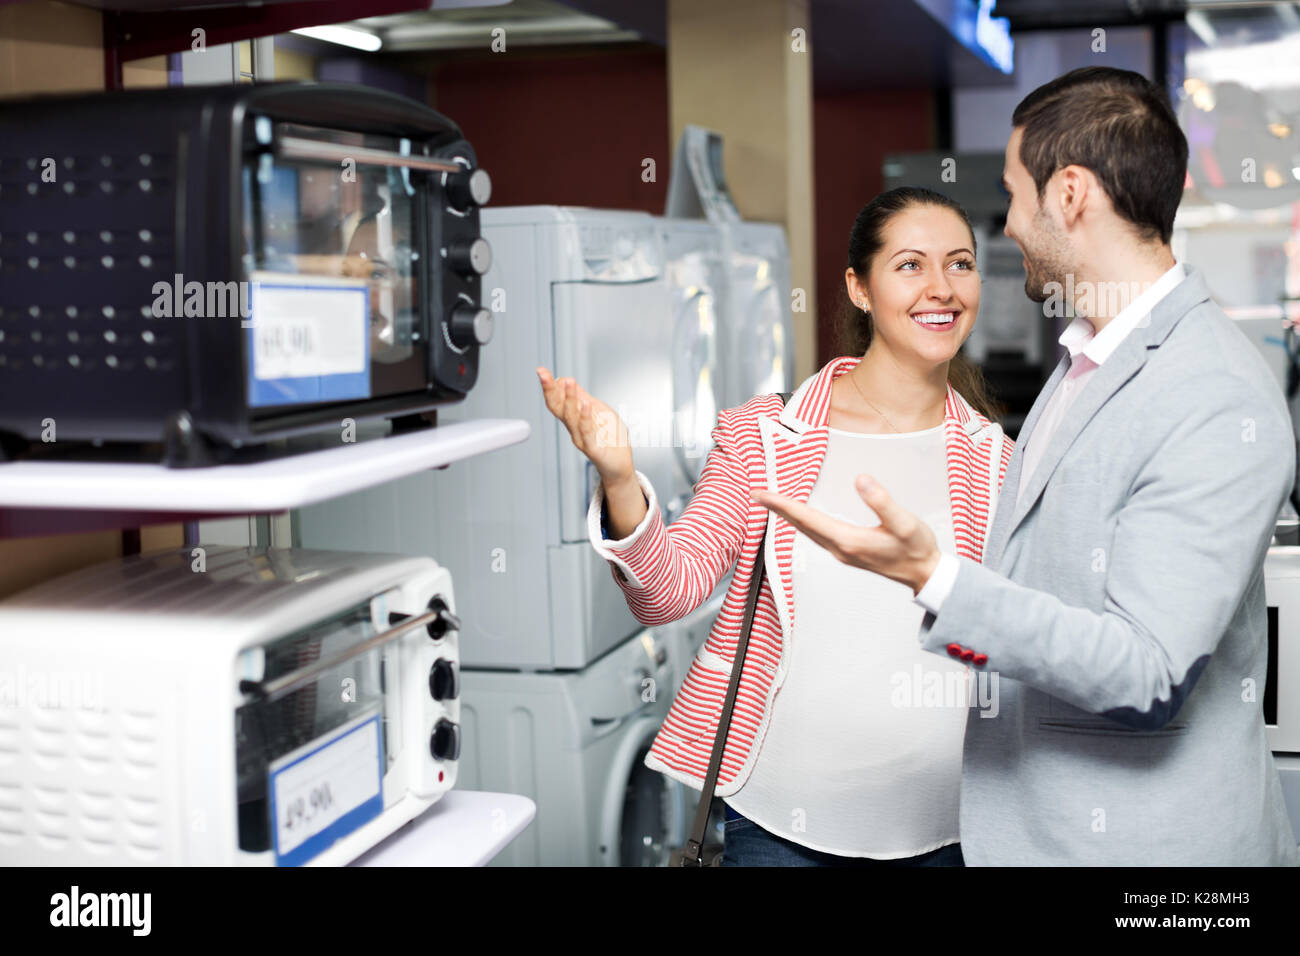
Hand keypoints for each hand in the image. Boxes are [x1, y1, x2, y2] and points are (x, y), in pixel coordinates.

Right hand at [536, 366, 634, 484]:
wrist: (620, 465)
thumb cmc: (611, 439)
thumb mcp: (599, 411)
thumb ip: (583, 397)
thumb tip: (566, 380)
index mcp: (574, 419)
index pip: (557, 400)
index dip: (549, 386)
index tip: (542, 371)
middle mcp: (573, 429)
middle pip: (558, 408)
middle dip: (550, 390)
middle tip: (544, 374)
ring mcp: (582, 439)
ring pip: (571, 417)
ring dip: (569, 399)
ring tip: (568, 382)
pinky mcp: (593, 449)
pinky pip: (587, 432)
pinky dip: (585, 418)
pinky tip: (585, 405)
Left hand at [750, 474, 940, 593]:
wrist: (925, 573)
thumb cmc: (917, 548)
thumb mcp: (904, 522)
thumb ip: (882, 501)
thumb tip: (861, 479)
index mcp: (848, 540)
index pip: (806, 518)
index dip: (782, 504)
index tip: (761, 494)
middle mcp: (839, 548)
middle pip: (801, 525)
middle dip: (777, 508)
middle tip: (756, 494)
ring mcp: (842, 552)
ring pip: (807, 531)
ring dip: (788, 516)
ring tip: (772, 502)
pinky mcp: (847, 552)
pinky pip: (817, 535)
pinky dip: (803, 522)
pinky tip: (801, 516)